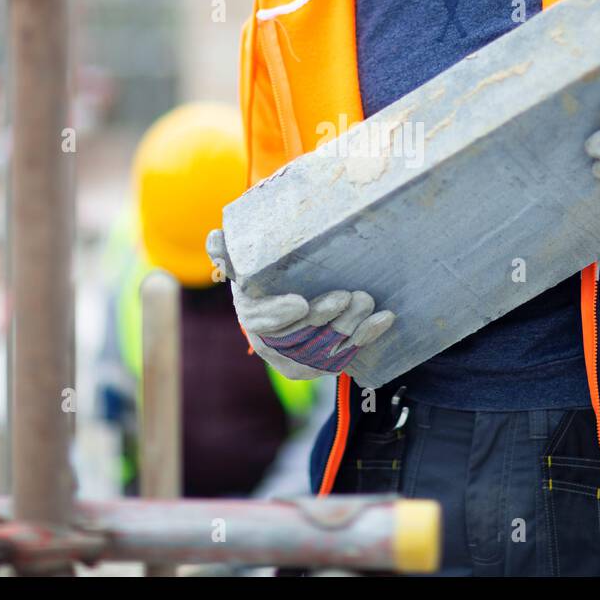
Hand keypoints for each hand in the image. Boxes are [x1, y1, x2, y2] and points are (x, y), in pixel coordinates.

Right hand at [205, 229, 395, 378]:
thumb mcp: (242, 262)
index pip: (262, 321)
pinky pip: (349, 351)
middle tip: (346, 296)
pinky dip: (368, 335)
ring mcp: (302, 356)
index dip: (280, 314)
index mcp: (253, 316)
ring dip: (350, 325)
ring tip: (367, 300)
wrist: (287, 304)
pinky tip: (385, 319)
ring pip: (328, 345)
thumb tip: (215, 239)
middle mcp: (275, 343)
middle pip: (301, 334)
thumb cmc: (264, 276)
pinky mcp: (326, 361)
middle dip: (324, 316)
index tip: (300, 303)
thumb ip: (227, 251)